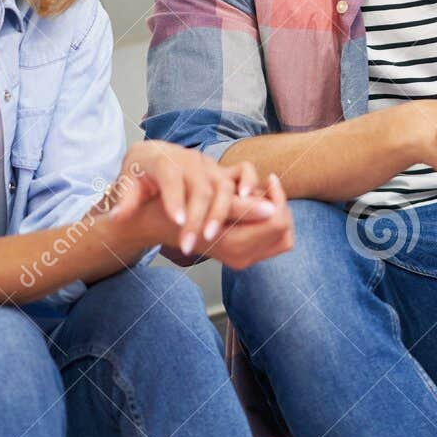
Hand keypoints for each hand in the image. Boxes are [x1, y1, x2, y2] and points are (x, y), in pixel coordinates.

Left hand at [102, 141, 275, 255]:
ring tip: (210, 238)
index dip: (175, 198)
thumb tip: (118, 216)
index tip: (178, 222)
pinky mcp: (223, 170)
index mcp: (162, 159)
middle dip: (197, 218)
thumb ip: (125, 200)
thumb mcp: (127, 184)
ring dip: (220, 213)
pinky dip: (249, 184)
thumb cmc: (140, 174)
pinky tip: (249, 203)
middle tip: (189, 246)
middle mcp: (189, 159)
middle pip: (199, 187)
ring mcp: (209, 164)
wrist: (155, 157)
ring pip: (222, 186)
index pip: (170, 176)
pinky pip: (244, 172)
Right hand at [165, 167, 293, 269]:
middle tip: (269, 184)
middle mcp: (241, 256)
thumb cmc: (175, 207)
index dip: (278, 199)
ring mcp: (242, 257)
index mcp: (233, 246)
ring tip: (261, 192)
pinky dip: (270, 220)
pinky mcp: (242, 252)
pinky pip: (273, 239)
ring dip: (276, 212)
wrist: (153, 222)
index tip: (270, 179)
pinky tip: (256, 202)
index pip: (277, 223)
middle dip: (279, 205)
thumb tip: (272, 210)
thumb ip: (240, 208)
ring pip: (283, 235)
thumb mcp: (206, 202)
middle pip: (284, 230)